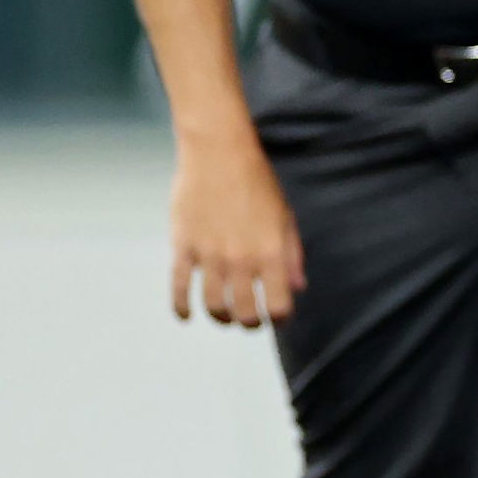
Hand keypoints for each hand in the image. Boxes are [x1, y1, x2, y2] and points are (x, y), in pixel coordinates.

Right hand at [170, 131, 305, 326]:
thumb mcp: (285, 216)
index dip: (279, 317)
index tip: (276, 317)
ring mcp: (209, 256)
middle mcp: (241, 260)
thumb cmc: (258, 183)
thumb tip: (297, 287)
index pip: (279, 305)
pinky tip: (186, 315)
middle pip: (244, 313)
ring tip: (223, 315)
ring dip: (219, 317)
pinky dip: (181, 308)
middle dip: (248, 323)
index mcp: (271, 253)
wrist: (219, 154)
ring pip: (213, 305)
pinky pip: (179, 288)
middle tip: (248, 320)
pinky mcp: (183, 248)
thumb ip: (292, 254)